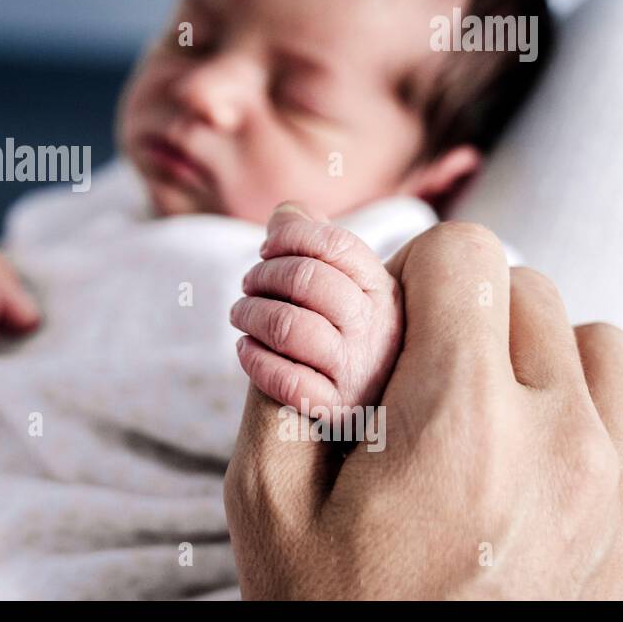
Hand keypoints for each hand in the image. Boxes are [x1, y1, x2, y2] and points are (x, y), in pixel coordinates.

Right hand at [225, 220, 622, 598]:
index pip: (468, 256)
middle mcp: (564, 450)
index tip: (388, 329)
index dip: (413, 274)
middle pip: (531, 292)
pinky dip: (603, 435)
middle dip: (466, 317)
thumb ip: (283, 366)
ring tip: (488, 428)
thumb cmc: (328, 616)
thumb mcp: (266, 499)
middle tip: (421, 388)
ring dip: (542, 364)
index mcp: (460, 426)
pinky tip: (544, 482)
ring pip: (603, 349)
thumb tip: (291, 242)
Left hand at [232, 201, 402, 410]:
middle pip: (306, 279)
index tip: (267, 249)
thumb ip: (315, 239)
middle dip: (262, 276)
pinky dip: (254, 359)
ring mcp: (359, 371)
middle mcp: (378, 328)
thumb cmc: (344, 332)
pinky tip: (246, 348)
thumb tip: (286, 212)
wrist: (368, 406)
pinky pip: (286, 381)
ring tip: (239, 315)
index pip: (335, 243)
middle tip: (248, 285)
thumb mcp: (346, 284)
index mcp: (383, 289)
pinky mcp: (337, 410)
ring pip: (288, 327)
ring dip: (249, 314)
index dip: (290, 236)